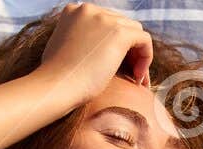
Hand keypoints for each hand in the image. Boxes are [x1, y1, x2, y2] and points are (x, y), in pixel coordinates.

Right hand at [34, 2, 151, 104]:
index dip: (114, 44)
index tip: (116, 66)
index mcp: (74, 11)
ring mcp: (104, 18)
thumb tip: (91, 48)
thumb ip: (77, 40)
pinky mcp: (119, 33)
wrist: (57, 86)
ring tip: (134, 77)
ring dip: (137, 54)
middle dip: (127, 49)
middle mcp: (89, 9)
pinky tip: (138, 77)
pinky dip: (146, 57)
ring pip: (134, 31)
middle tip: (130, 73)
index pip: (105, 22)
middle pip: (121, 24)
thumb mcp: (63, 50)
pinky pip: (144, 40)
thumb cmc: (57, 78)